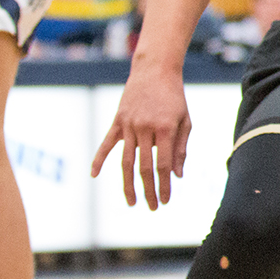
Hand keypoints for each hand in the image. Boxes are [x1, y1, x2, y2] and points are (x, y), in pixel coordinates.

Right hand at [90, 68, 190, 209]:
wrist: (155, 71)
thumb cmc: (174, 97)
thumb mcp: (186, 120)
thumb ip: (182, 148)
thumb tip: (177, 175)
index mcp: (166, 129)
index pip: (164, 165)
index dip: (164, 185)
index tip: (166, 200)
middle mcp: (145, 129)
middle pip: (144, 167)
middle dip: (149, 191)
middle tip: (153, 208)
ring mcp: (128, 125)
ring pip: (125, 161)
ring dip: (128, 184)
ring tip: (131, 202)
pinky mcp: (117, 121)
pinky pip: (106, 144)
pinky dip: (98, 159)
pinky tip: (94, 175)